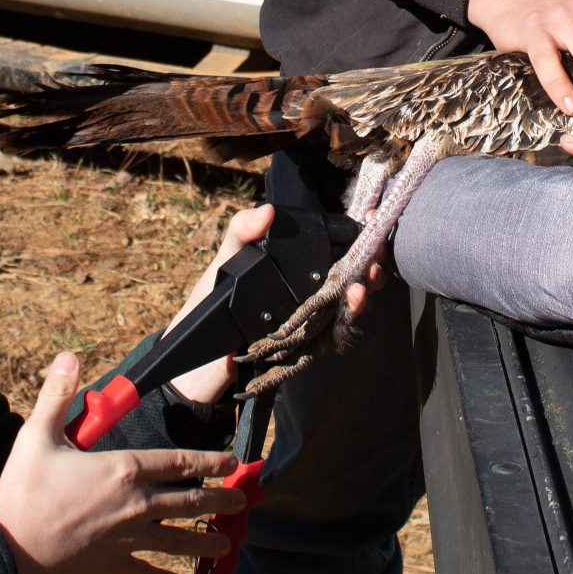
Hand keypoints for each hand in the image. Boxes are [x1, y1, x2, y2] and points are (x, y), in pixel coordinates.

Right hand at [0, 352, 248, 573]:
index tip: (232, 463)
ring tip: (226, 544)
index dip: (210, 461)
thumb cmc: (23, 492)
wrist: (9, 551)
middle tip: (242, 501)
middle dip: (219, 500)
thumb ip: (58, 395)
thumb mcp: (37, 435)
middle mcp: (134, 505)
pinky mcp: (112, 567)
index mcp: (123, 470)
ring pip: (177, 542)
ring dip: (204, 542)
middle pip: (188, 501)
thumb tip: (68, 356)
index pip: (180, 462)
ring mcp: (126, 540)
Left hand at [166, 203, 365, 402]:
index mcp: (294, 264)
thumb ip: (241, 232)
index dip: (356, 233)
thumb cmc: (208, 306)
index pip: (335, 243)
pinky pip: (336, 330)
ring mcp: (312, 315)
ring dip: (362, 290)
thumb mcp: (225, 262)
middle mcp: (309, 287)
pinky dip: (348, 318)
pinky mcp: (310, 343)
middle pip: (350, 270)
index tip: (374, 220)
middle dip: (369, 262)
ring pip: (349, 300)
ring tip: (361, 286)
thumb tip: (268, 210)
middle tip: (374, 259)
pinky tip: (351, 305)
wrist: (198, 362)